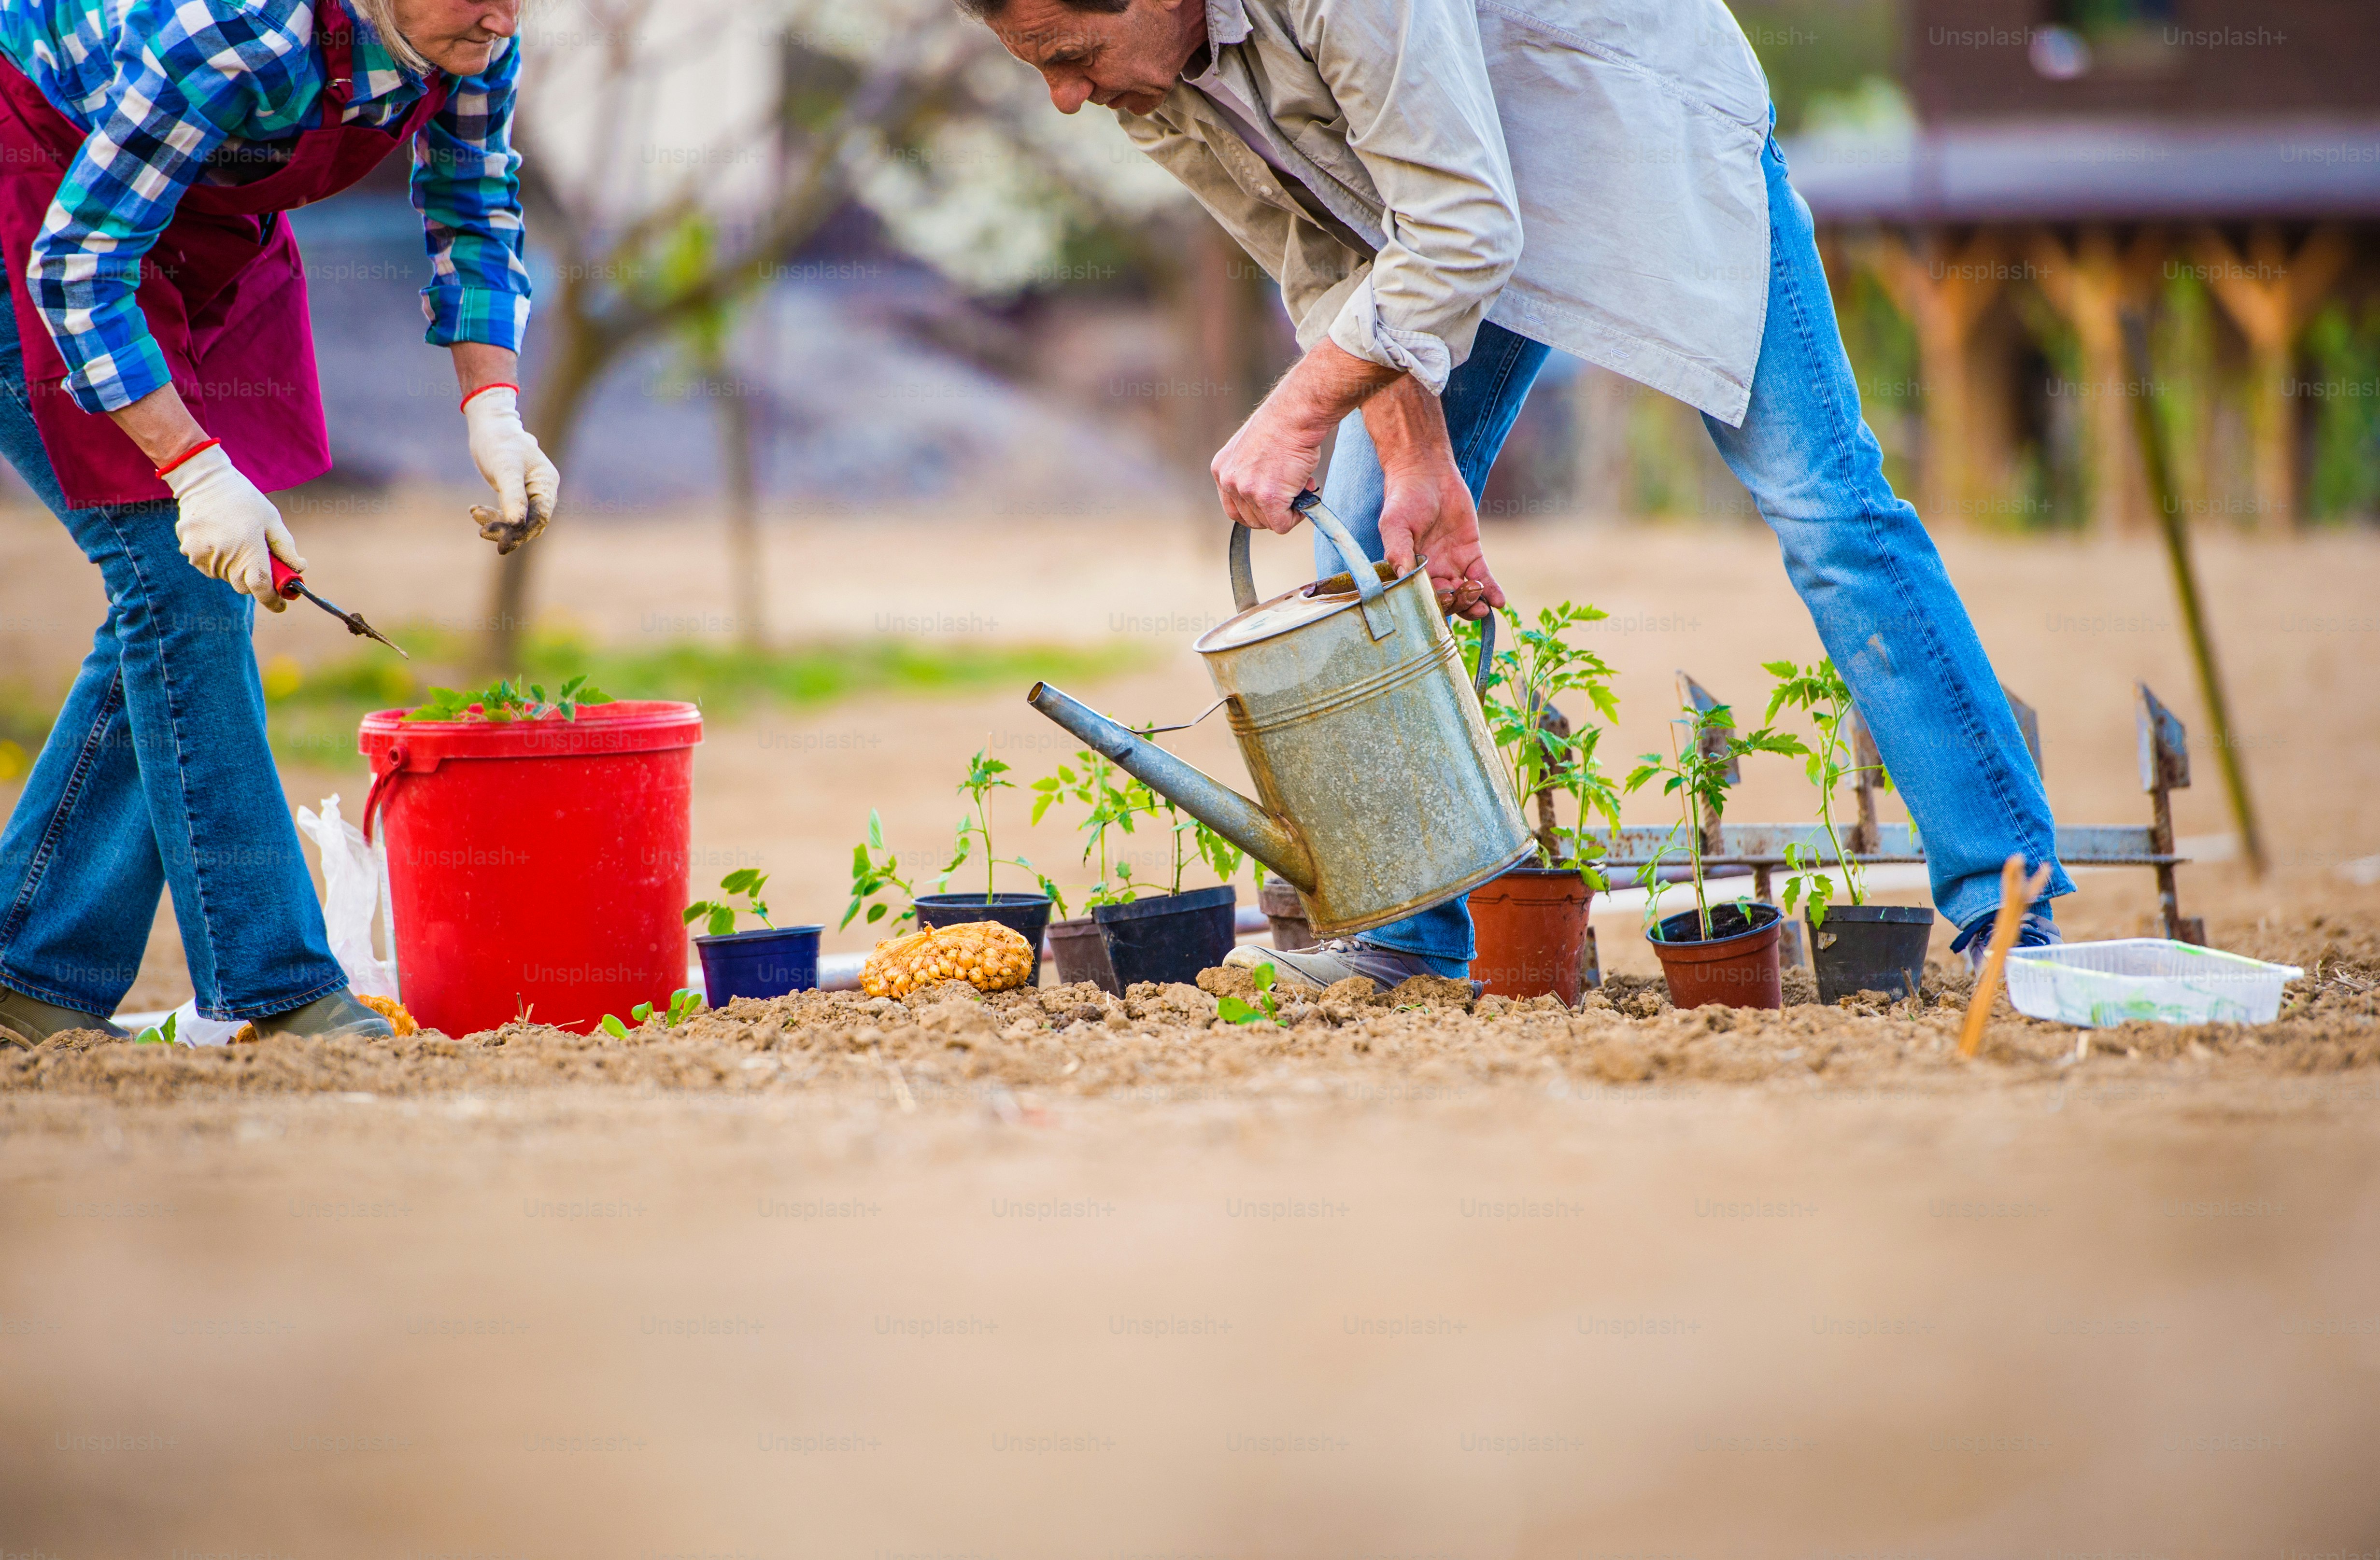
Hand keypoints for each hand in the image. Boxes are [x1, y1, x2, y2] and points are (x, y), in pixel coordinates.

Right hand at [161, 443, 301, 610]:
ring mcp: (203, 556)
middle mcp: (224, 556)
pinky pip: (209, 567)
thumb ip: (286, 549)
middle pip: (244, 586)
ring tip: (236, 539)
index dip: (273, 600)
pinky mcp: (189, 551)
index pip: (261, 587)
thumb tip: (299, 570)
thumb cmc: (244, 500)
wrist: (204, 481)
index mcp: (248, 549)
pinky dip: (219, 560)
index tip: (282, 604)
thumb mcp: (272, 521)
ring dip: (235, 567)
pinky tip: (220, 538)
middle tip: (260, 560)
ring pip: (226, 577)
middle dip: (255, 580)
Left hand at [462, 385, 558, 553]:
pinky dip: (493, 515)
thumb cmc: (499, 442)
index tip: (502, 545)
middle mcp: (542, 490)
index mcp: (546, 483)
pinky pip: (508, 513)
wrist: (490, 424)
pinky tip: (474, 509)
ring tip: (474, 513)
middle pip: (530, 522)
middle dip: (507, 530)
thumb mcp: (505, 468)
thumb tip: (517, 523)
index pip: (540, 517)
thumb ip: (513, 496)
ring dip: (497, 522)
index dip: (522, 533)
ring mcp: (530, 492)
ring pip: (518, 521)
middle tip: (482, 533)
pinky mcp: (517, 493)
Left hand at [1212, 342, 1396, 533]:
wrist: (1295, 415)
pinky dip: (1296, 517)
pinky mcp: (1268, 499)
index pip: (1233, 507)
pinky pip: (1281, 525)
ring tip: (1300, 486)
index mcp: (1222, 469)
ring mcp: (1247, 491)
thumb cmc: (1282, 426)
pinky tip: (1304, 494)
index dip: (1255, 509)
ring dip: (1286, 511)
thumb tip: (1272, 495)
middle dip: (1272, 512)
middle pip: (1249, 519)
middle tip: (1291, 494)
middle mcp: (1229, 481)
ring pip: (1266, 523)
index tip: (1271, 503)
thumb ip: (1254, 474)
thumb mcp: (1253, 450)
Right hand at [1364, 376, 1502, 617]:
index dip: (1436, 604)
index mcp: (1410, 572)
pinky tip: (1499, 601)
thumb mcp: (1394, 525)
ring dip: (1474, 601)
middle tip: (1466, 593)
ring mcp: (1453, 565)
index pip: (1424, 599)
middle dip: (1459, 604)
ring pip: (1466, 594)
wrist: (1426, 473)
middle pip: (1448, 602)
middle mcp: (1432, 574)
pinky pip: (1483, 578)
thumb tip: (1403, 577)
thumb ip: (1397, 552)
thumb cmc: (1403, 499)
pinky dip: (1491, 591)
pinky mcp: (1471, 554)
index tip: (1446, 596)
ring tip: (1482, 599)